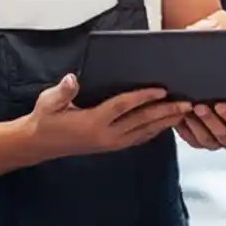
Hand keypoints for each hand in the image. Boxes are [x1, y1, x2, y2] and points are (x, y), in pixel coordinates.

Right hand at [28, 74, 190, 159]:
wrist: (39, 144)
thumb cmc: (45, 119)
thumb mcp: (49, 102)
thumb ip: (62, 91)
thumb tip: (72, 79)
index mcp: (93, 122)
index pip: (124, 107)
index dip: (144, 97)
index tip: (161, 90)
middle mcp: (105, 136)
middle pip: (141, 122)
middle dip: (165, 112)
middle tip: (186, 104)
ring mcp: (110, 144)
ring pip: (143, 133)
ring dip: (164, 123)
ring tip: (183, 114)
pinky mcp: (111, 146)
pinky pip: (137, 139)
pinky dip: (153, 131)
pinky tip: (164, 125)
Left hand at [180, 10, 225, 148]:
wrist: (197, 49)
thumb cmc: (215, 42)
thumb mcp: (218, 28)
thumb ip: (217, 26)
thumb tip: (212, 30)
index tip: (220, 103)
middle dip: (213, 122)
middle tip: (200, 105)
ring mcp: (215, 132)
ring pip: (209, 141)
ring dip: (198, 127)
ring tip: (187, 107)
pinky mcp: (197, 134)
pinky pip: (192, 140)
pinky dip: (185, 131)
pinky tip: (177, 114)